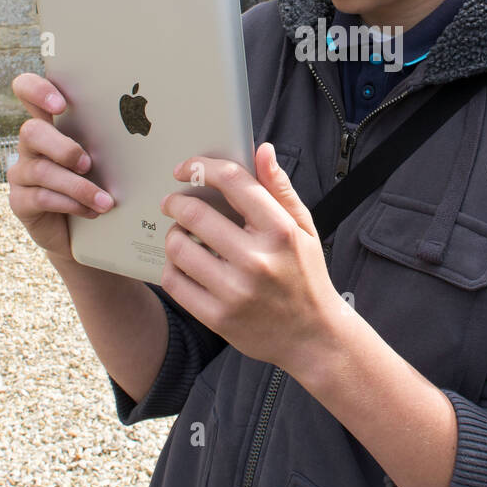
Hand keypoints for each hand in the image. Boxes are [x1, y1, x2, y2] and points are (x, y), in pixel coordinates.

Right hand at [7, 73, 114, 262]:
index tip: (60, 105)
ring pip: (42, 170)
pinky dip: (71, 204)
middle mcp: (31, 144)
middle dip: (64, 148)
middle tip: (89, 163)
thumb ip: (109, 137)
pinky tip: (91, 211)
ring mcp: (22, 172)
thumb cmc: (98, 182)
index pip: (26, 90)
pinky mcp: (19, 200)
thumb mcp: (104, 156)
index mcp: (50, 123)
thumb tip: (144, 123)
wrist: (84, 230)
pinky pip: (42, 197)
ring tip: (106, 201)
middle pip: (31, 131)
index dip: (37, 90)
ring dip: (79, 186)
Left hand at [159, 144, 345, 375]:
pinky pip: (175, 282)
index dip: (203, 167)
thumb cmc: (306, 276)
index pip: (234, 182)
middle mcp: (258, 260)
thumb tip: (261, 150)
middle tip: (173, 203)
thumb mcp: (303, 228)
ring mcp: (236, 291)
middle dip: (176, 202)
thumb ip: (279, 188)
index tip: (187, 168)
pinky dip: (172, 268)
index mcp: (280, 231)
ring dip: (173, 235)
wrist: (314, 337)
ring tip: (181, 236)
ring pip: (179, 248)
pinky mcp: (219, 318)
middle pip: (195, 214)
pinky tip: (183, 264)